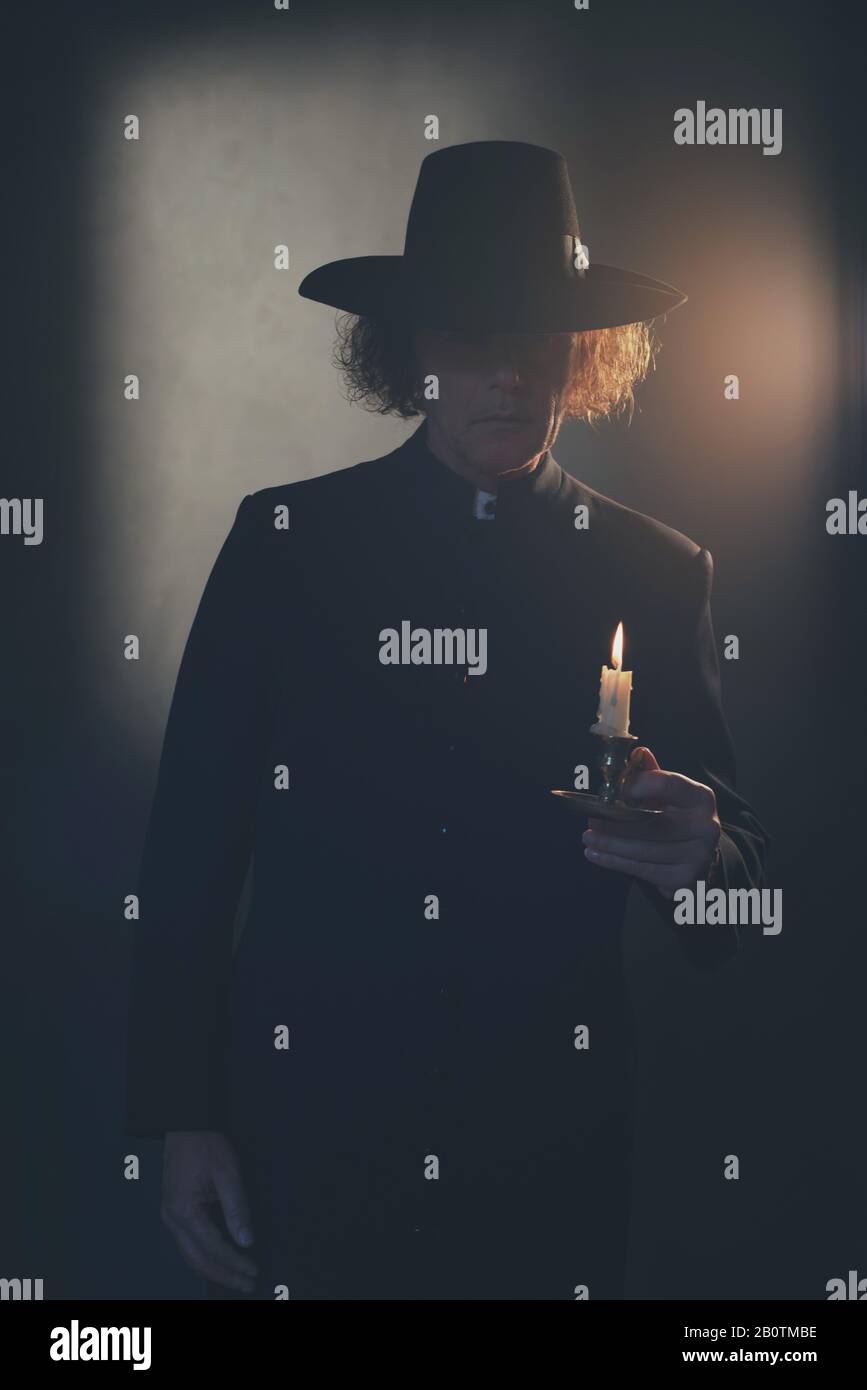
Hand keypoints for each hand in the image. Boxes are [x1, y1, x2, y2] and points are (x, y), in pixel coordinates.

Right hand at [161, 1130, 258, 1292]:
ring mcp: (170, 1216)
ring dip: (214, 1269)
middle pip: (198, 1260)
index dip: (236, 1263)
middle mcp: (172, 1218)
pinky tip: (220, 1259)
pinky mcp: (174, 1211)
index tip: (254, 1271)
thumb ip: (237, 1209)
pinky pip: (189, 1243)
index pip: (215, 1248)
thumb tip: (247, 1241)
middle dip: (224, 1275)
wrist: (185, 1124)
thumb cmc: (205, 1144)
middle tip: (247, 1284)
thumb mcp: (228, 1173)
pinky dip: (205, 1256)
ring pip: (191, 1255)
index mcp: (184, 1211)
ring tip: (237, 1277)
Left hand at [582, 746, 720, 898]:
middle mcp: (705, 827)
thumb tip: (637, 752)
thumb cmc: (677, 818)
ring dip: (610, 844)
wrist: (699, 857)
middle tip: (591, 820)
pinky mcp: (684, 879)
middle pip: (653, 824)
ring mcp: (697, 856)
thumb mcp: (669, 795)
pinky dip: (615, 862)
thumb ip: (652, 775)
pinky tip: (596, 855)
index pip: (667, 785)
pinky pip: (642, 870)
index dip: (638, 785)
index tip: (612, 790)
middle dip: (616, 823)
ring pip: (644, 850)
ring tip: (588, 838)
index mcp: (701, 798)